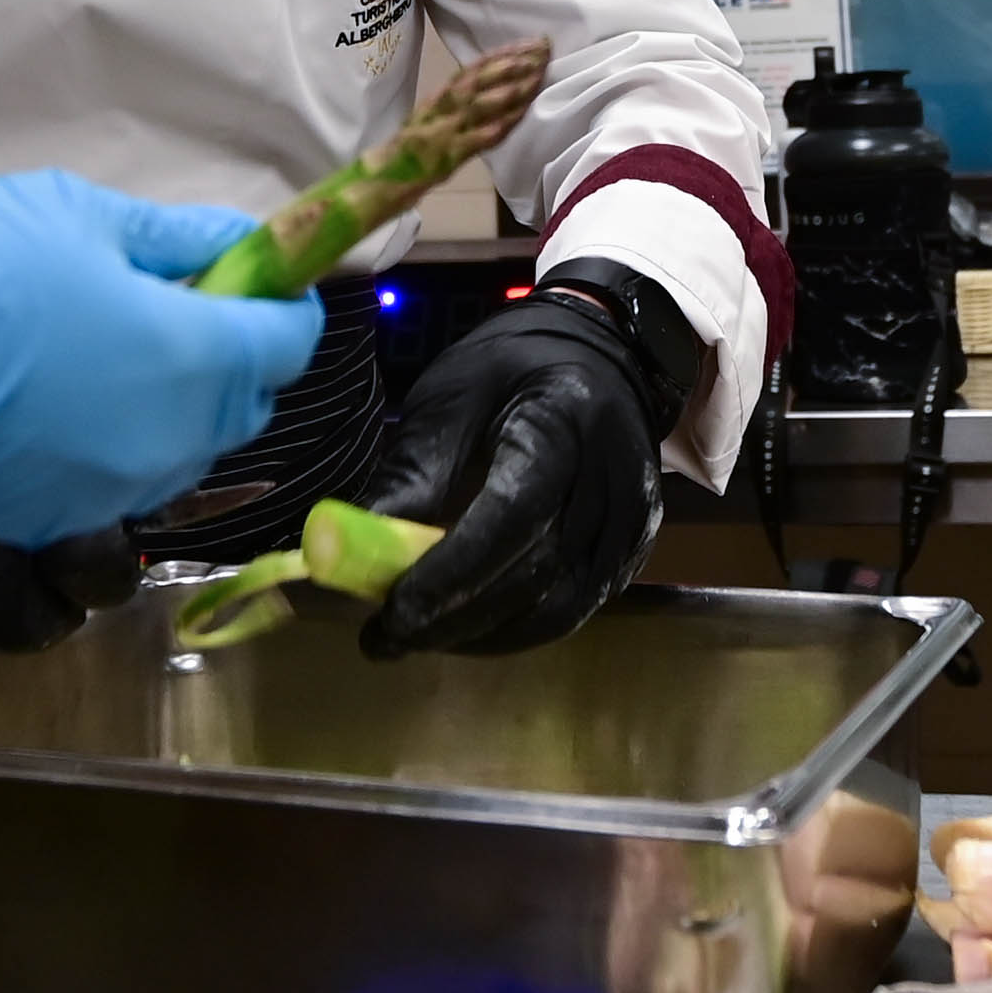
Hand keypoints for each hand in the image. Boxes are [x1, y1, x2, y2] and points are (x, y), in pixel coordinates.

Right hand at [0, 173, 312, 546]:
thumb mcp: (74, 216)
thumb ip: (172, 241)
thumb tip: (237, 245)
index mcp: (189, 360)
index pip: (284, 343)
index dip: (281, 301)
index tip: (256, 272)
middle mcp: (167, 444)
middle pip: (241, 404)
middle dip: (231, 354)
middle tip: (173, 298)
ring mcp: (108, 493)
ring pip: (180, 451)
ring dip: (174, 403)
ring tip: (106, 346)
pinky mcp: (47, 521)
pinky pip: (114, 480)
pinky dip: (112, 441)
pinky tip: (56, 397)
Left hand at [352, 272, 678, 657]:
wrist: (601, 355)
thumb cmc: (512, 368)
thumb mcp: (451, 399)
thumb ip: (413, 476)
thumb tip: (356, 556)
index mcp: (563, 423)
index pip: (511, 515)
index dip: (451, 573)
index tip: (393, 613)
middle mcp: (613, 478)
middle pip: (533, 574)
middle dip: (453, 617)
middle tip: (386, 637)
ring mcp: (633, 521)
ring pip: (557, 608)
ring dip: (482, 635)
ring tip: (419, 637)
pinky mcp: (635, 551)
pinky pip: (575, 609)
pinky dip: (516, 629)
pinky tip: (468, 628)